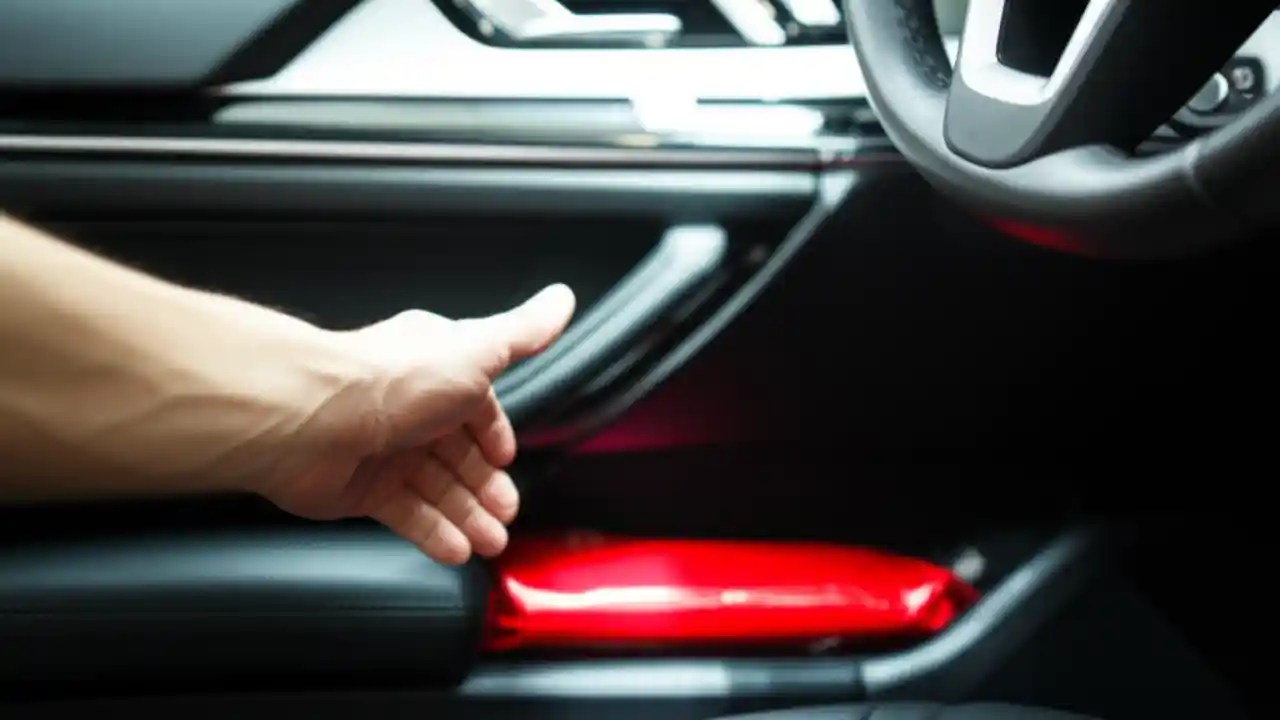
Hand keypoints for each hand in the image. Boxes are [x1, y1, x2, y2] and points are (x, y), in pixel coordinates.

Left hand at [256, 285, 574, 564]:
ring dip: (467, 516)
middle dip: (486, 486)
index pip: (475, 407)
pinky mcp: (361, 489)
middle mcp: (411, 408)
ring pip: (436, 489)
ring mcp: (385, 450)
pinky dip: (434, 534)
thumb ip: (522, 333)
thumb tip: (562, 299)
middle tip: (507, 514)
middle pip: (457, 455)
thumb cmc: (394, 380)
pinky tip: (458, 551)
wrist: (313, 417)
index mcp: (438, 371)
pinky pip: (405, 515)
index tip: (508, 461)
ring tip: (492, 543)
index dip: (494, 436)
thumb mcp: (476, 350)